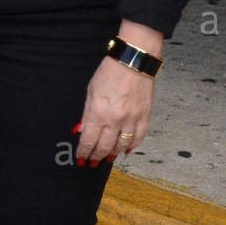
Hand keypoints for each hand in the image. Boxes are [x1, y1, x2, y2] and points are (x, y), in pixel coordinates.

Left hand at [73, 21, 161, 164]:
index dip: (84, 152)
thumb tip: (81, 131)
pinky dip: (131, 146)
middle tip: (91, 163)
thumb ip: (87, 114)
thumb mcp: (91, 91)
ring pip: (122, 145)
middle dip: (96, 156)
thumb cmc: (109, 72)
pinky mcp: (145, 117)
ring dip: (113, 154)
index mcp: (99, 112)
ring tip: (106, 159)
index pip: (89, 140)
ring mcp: (132, 119)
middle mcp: (116, 119)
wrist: (133, 61)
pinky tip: (125, 150)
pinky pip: (138, 137)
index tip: (80, 159)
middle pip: (105, 146)